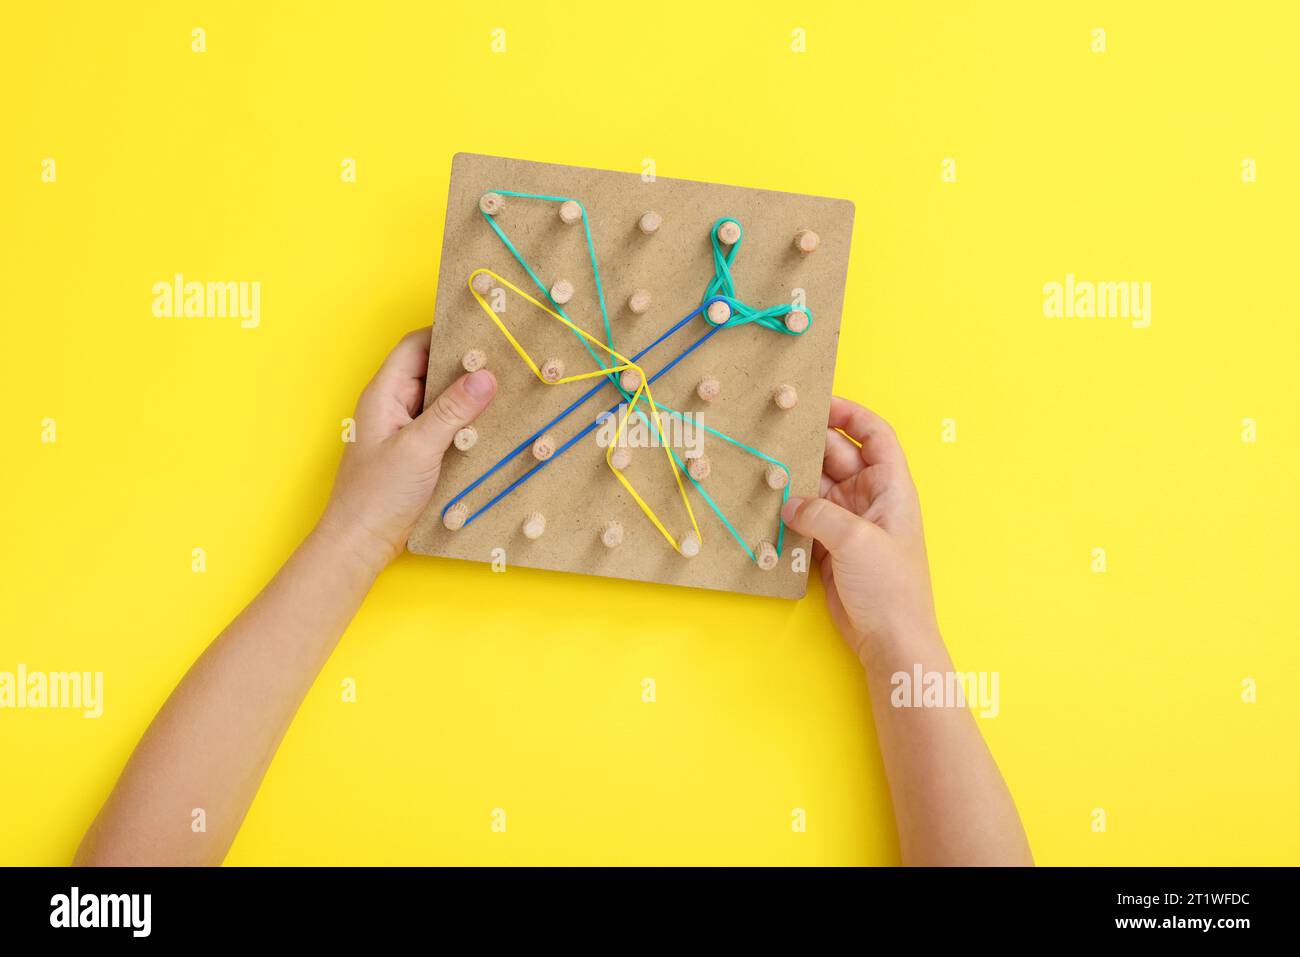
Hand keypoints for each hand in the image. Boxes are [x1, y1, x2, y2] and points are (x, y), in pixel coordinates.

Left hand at [319, 327, 496, 571]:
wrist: (361, 543)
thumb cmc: (376, 495)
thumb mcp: (419, 448)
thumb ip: (452, 410)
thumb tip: (486, 376)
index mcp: (384, 394)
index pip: (415, 346)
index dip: (446, 334)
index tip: (484, 332)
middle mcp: (394, 406)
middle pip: (432, 371)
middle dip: (466, 366)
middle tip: (506, 360)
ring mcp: (407, 431)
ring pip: (443, 401)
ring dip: (470, 398)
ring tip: (507, 390)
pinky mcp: (420, 454)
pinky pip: (448, 428)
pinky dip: (468, 424)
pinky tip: (493, 427)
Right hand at [781, 398, 937, 665]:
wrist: (890, 639)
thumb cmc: (890, 587)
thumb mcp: (856, 540)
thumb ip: (819, 513)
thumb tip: (789, 502)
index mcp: (890, 487)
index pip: (873, 435)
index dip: (849, 414)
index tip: (817, 403)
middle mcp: (869, 499)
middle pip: (837, 457)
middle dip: (808, 445)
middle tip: (773, 434)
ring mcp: (848, 522)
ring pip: (816, 487)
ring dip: (793, 480)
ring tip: (762, 467)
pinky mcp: (830, 547)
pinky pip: (805, 519)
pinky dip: (787, 513)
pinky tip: (765, 506)